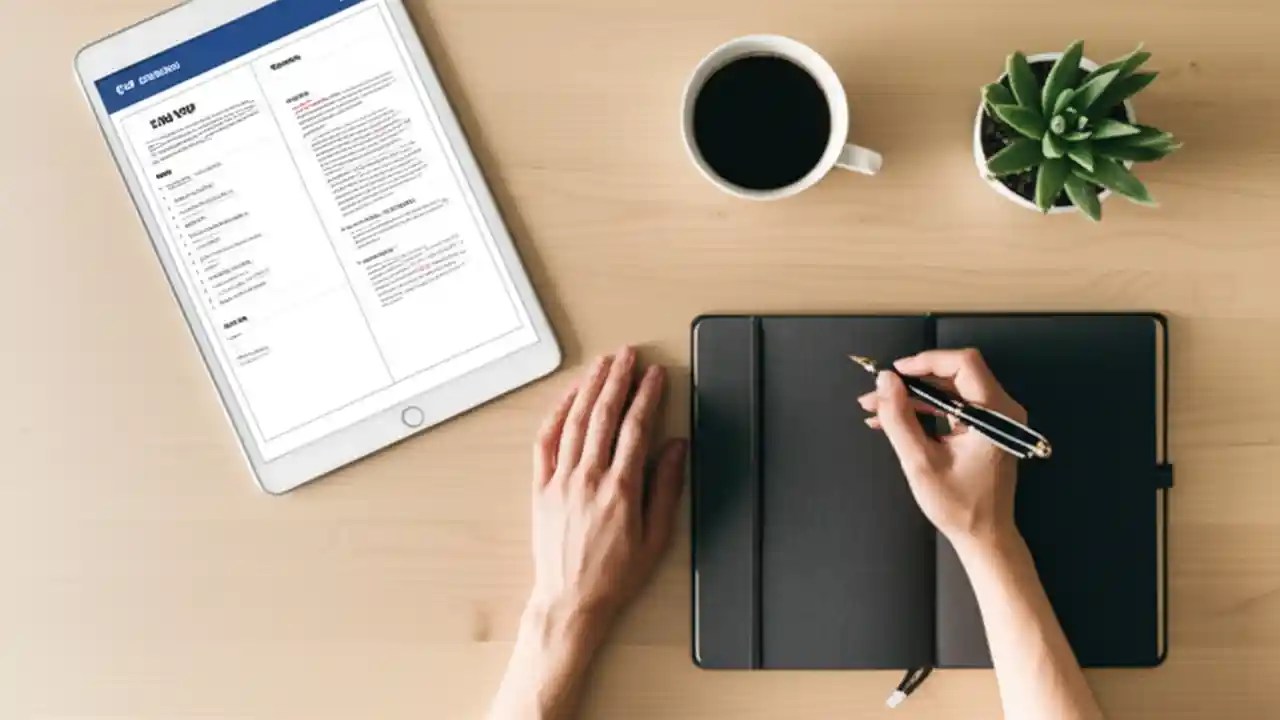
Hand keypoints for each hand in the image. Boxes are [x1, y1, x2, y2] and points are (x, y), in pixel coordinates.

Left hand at [528, 346, 687, 639]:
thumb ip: (666, 488)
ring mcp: (560, 481)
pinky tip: (567, 397)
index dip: (647, 396)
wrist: (570, 600)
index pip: (636, 428)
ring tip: (602, 364)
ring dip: (589, 387)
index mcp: (620, 490)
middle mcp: (588, 479)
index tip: (655, 376)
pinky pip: (546, 442)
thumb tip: (675, 448)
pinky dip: (556, 414)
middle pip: (603, 415)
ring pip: (574, 421)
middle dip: (618, 380)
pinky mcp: (541, 488)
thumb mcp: (656, 537)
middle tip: (628, 356)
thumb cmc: (615, 575)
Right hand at [857, 349, 1024, 547]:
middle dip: (912, 381)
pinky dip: (924, 409)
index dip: (926, 362)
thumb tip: (885, 381)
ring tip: (876, 407)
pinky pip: (953, 406)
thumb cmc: (958, 505)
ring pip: (949, 389)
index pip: (963, 364)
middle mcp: (1001, 410)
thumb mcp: (920, 462)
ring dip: (913, 396)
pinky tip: (893, 418)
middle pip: (954, 374)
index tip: (895, 373)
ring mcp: (995, 418)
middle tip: (878, 392)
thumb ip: (899, 418)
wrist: (984, 535)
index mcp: (994, 414)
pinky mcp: (985, 428)